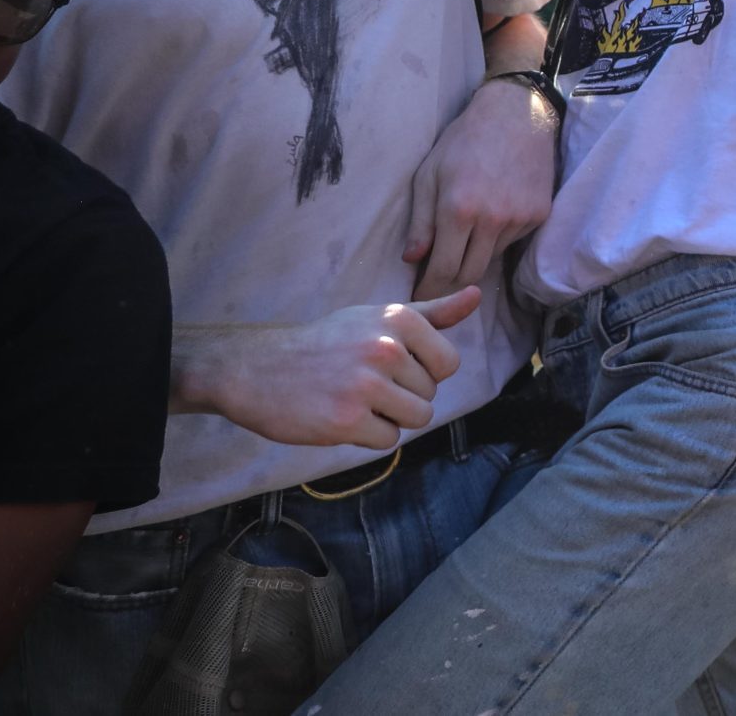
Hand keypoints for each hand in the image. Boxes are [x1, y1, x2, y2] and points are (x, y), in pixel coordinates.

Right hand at [190, 290, 478, 449]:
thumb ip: (432, 312)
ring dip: (390, 418)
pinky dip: (368, 436)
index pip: (449, 364)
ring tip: (356, 400)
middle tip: (364, 383)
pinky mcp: (346, 420)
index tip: (391, 366)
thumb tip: (477, 295)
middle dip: (403, 395)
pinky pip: (388, 440)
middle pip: (431, 394)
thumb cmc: (326, 342)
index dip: (424, 371)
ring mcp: (366, 385)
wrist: (258, 369)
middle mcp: (386, 348)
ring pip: (415, 418)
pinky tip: (341, 417)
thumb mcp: (378, 317)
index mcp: (399, 319)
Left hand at [403, 75, 557, 299]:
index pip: (442, 271)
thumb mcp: (428, 175)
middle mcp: (492, 220)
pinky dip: (498, 239)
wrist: (515, 114)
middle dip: (450, 284)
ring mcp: (520, 218)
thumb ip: (420, 221)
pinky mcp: (539, 214)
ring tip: (466, 239)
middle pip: (470, 275)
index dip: (429, 290)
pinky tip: (492, 216)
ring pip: (492, 258)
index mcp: (458, 210)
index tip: (420, 299)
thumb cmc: (463, 141)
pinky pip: (513, 241)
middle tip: (437, 284)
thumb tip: (413, 260)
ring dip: (475, 256)